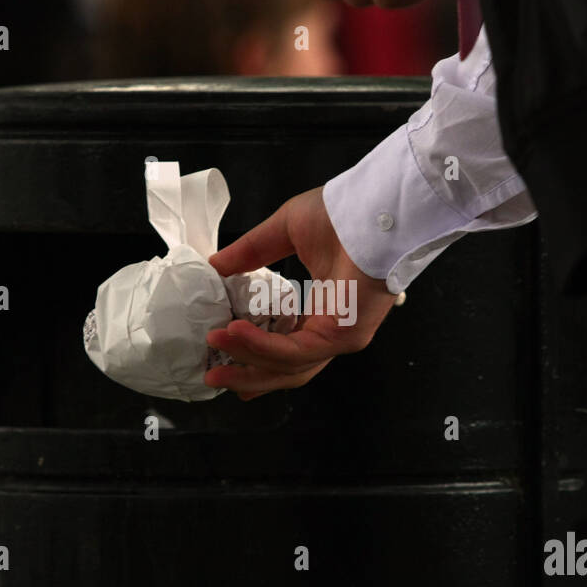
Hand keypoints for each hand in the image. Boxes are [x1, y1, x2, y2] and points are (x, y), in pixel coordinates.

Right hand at [205, 187, 396, 399]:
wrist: (371, 209)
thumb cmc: (339, 215)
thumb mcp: (283, 232)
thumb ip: (251, 252)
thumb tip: (215, 265)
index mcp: (323, 311)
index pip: (289, 349)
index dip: (256, 359)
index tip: (226, 362)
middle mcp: (333, 331)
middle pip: (287, 371)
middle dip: (248, 377)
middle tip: (214, 376)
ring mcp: (340, 338)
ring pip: (288, 367)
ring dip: (247, 362)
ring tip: (215, 350)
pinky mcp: (342, 337)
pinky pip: (294, 352)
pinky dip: (260, 346)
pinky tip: (235, 333)